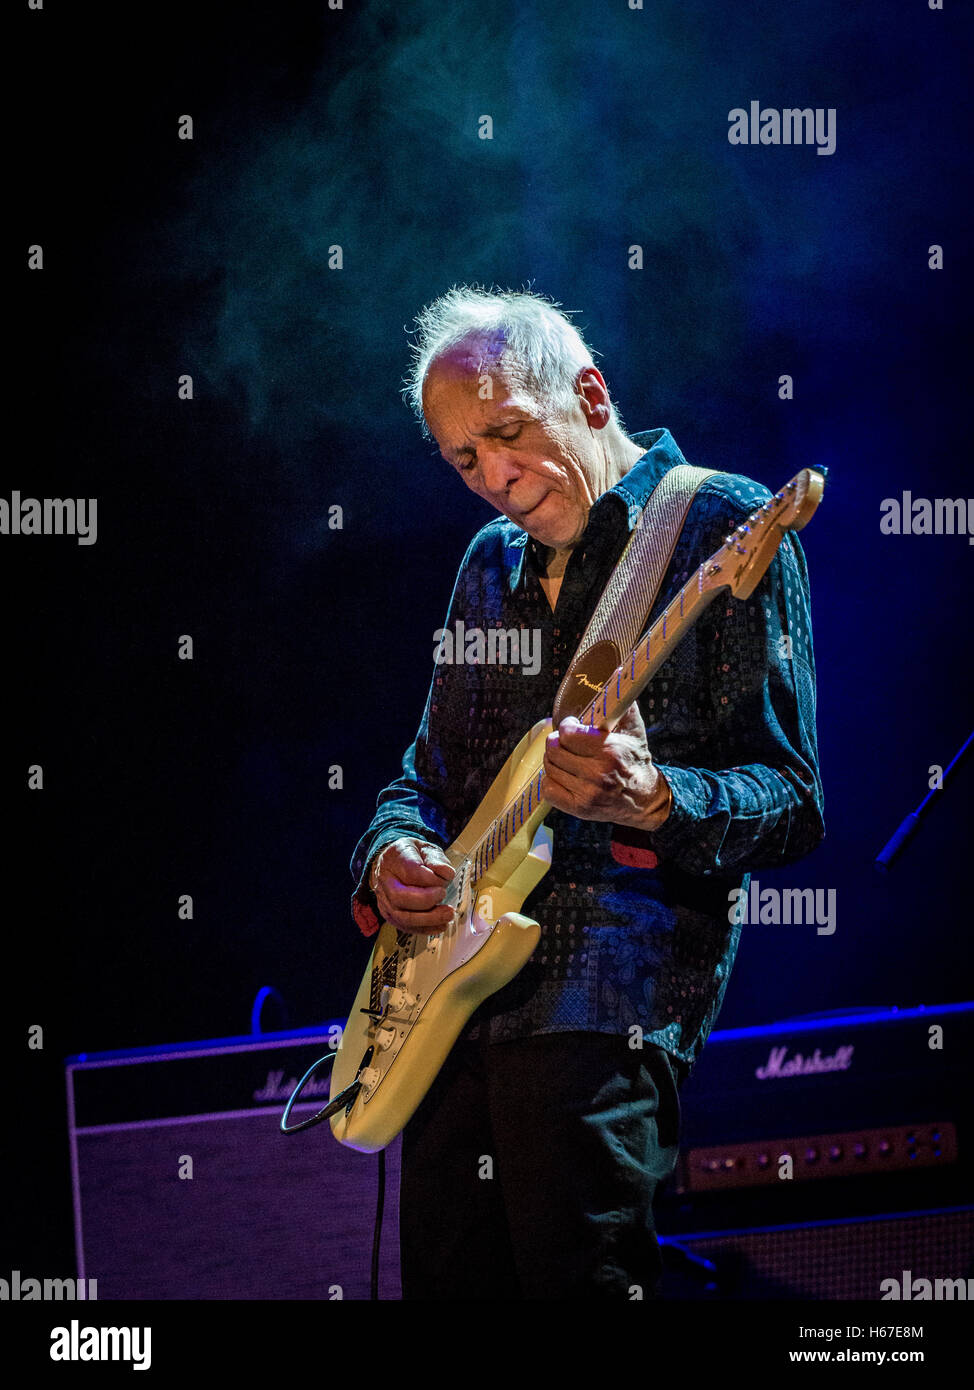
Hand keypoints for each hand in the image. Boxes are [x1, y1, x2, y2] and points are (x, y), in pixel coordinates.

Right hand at [370, 837, 455, 932]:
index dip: (431, 878)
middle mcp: (385, 880)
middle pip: (400, 897)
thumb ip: (436, 860)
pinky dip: (425, 929)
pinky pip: (405, 927)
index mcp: (394, 859)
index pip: (410, 871)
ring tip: (447, 915)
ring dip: (428, 919)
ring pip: (402, 916)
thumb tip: (446, 873)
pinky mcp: (389, 914)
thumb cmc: (412, 856)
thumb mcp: (426, 849)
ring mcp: (384, 900)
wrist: (392, 862)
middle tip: (444, 895)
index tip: (446, 876)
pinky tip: (440, 925)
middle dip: (426, 900)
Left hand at [541, 704, 669, 828]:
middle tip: (566, 741)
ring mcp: (586, 794)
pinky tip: (564, 775)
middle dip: (557, 741)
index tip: (573, 726)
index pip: (568, 733)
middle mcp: (597, 774)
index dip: (567, 726)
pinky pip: (547, 789)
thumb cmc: (635, 761)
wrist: (643, 799)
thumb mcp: (634, 730)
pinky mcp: (578, 808)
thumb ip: (622, 704)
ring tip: (567, 758)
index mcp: (610, 752)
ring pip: (549, 768)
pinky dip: (551, 780)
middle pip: (554, 749)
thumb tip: (617, 675)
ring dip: (555, 760)